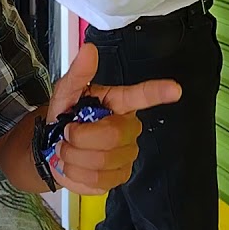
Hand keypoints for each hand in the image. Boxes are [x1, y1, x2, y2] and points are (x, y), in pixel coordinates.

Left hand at [44, 44, 180, 193]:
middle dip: (80, 136)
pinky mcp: (119, 176)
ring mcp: (126, 153)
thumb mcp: (66, 92)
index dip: (158, 92)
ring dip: (74, 156)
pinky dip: (76, 173)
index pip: (142, 95)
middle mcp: (128, 127)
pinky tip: (75, 165)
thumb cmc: (65, 116)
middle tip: (67, 133)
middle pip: (113, 135)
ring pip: (102, 160)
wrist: (53, 148)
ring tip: (69, 148)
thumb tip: (89, 50)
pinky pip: (98, 179)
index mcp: (119, 102)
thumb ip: (78, 73)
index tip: (175, 89)